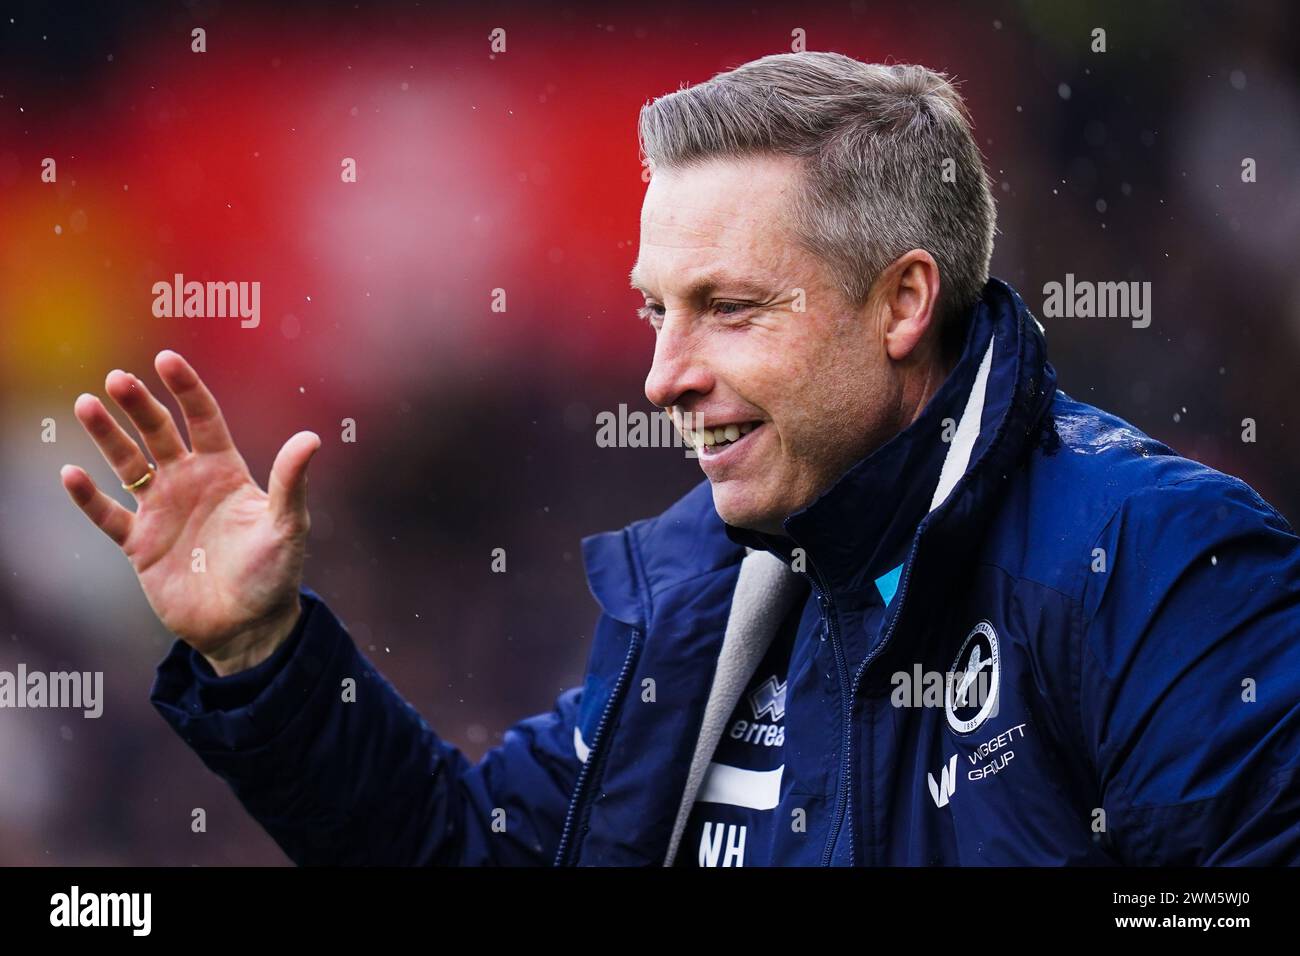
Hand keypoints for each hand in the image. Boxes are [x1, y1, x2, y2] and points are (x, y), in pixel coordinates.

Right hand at [60, 350, 320, 675]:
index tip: (166, 359)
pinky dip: (89, 496)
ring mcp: (162, 511)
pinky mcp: (140, 544)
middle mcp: (190, 482)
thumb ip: (292, 481)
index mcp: (225, 470)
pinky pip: (108, 514)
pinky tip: (71, 473)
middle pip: (158, 432)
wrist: (249, 626)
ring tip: (86, 405)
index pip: (203, 418)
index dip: (186, 389)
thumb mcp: (288, 525)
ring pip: (127, 464)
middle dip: (139, 404)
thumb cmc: (275, 573)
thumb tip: (312, 437)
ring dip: (107, 436)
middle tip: (117, 378)